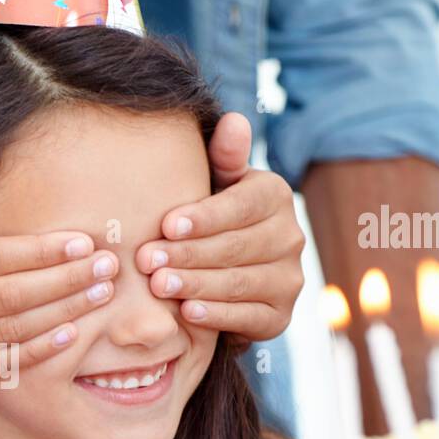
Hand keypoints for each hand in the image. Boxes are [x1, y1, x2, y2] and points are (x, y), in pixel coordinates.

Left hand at [137, 113, 305, 343]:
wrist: (228, 269)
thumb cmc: (212, 216)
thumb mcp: (216, 182)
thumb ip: (223, 156)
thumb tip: (234, 121)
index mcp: (275, 197)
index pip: (240, 207)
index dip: (204, 217)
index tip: (166, 225)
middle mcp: (291, 237)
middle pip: (236, 247)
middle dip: (188, 254)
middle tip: (147, 260)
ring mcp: (289, 279)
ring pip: (239, 283)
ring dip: (196, 284)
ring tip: (159, 285)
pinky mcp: (280, 316)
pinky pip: (249, 318)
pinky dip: (217, 315)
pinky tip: (187, 311)